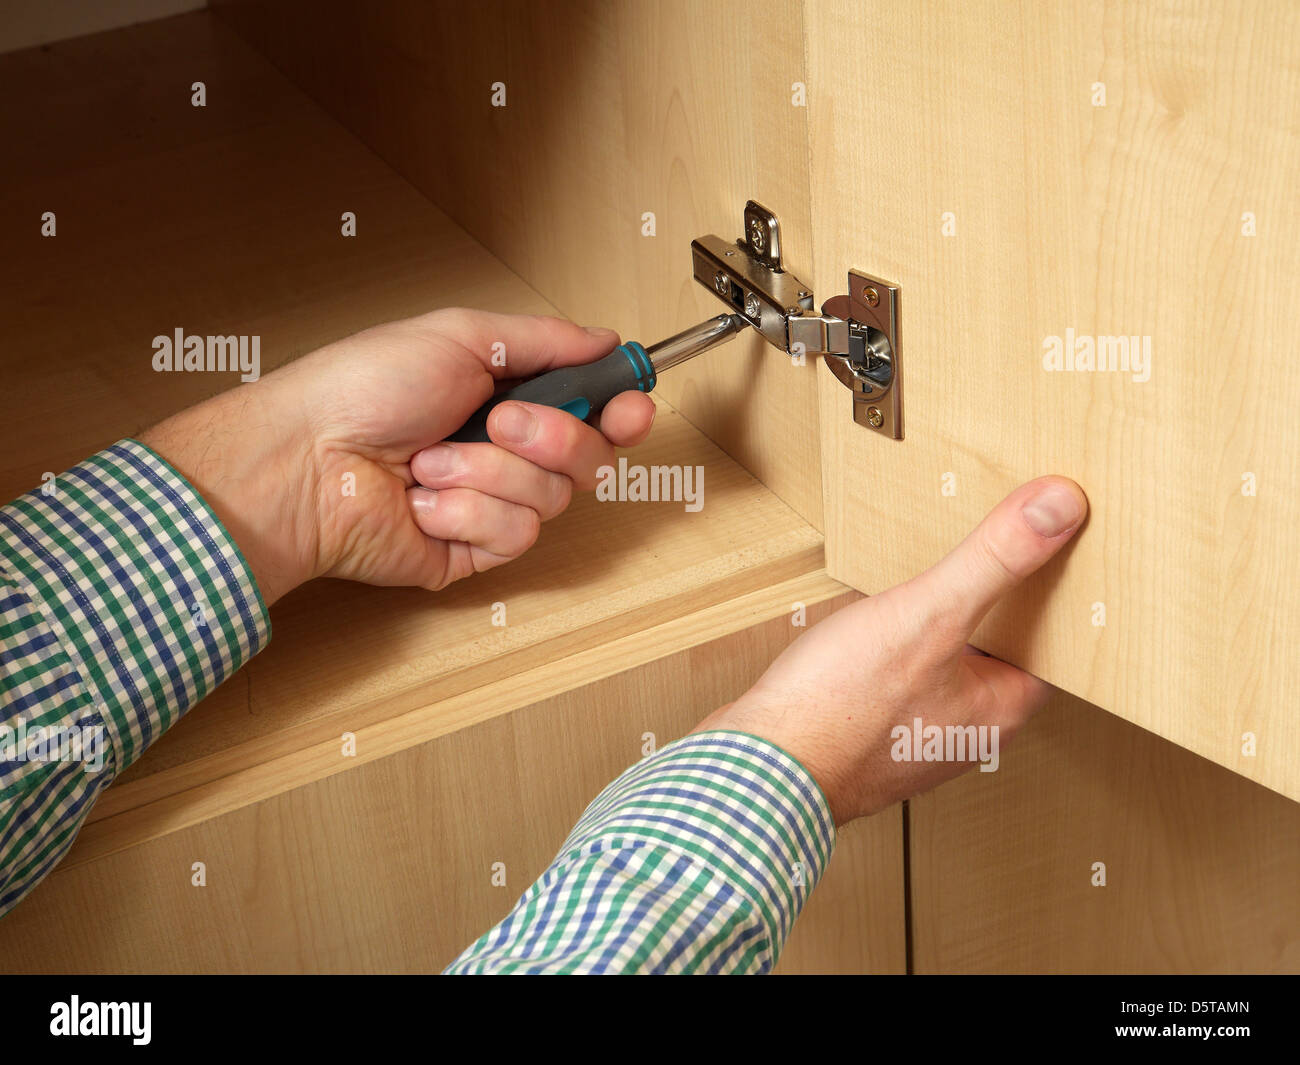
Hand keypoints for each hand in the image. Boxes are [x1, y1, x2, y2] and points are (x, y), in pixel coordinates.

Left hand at [139, 309, 655, 603]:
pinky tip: (421, 502)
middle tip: (501, 420)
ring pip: (552, 499)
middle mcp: (505, 452)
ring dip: (488, 472)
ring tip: (429, 462)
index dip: (622, 411)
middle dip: (551, 436)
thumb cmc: (364, 388)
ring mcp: (490, 505)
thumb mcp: (461, 335)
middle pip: (589, 458)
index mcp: (507, 396)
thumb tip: (604, 338)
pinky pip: (515, 536)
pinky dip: (467, 512)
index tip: (632, 405)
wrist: (307, 458)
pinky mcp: (472, 552)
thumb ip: (544, 340)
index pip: (593, 410)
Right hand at [693, 476, 1087, 823]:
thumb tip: (1059, 507)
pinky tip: (868, 622)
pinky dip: (891, 645)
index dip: (1050, 592)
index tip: (1048, 545)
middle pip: (995, 651)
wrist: (759, 768)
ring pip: (942, 665)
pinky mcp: (864, 730)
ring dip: (935, 625)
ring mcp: (912, 735)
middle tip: (988, 546)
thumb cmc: (839, 711)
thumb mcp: (929, 615)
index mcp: (998, 710)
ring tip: (927, 576)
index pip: (1051, 643)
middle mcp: (963, 730)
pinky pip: (894, 678)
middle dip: (989, 602)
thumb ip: (994, 559)